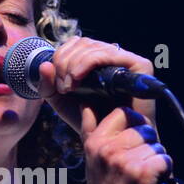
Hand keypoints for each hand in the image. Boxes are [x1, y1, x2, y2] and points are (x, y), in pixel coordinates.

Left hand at [38, 36, 157, 134]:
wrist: (114, 141)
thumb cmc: (91, 122)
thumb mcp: (62, 103)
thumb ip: (49, 85)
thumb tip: (43, 64)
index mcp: (97, 60)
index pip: (75, 43)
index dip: (60, 57)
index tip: (57, 83)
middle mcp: (113, 56)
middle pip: (82, 43)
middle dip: (64, 62)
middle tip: (63, 87)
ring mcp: (126, 59)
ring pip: (92, 47)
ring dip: (72, 65)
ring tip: (69, 88)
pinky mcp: (139, 65)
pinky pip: (107, 54)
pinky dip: (86, 63)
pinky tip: (76, 78)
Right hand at [78, 103, 172, 183]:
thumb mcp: (91, 159)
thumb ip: (90, 130)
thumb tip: (86, 103)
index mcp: (94, 142)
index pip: (123, 112)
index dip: (134, 125)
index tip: (133, 143)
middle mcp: (107, 149)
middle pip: (144, 128)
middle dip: (148, 144)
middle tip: (138, 165)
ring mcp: (124, 161)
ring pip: (156, 144)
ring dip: (156, 160)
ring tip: (143, 177)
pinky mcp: (141, 173)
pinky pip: (164, 159)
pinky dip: (164, 171)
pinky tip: (152, 183)